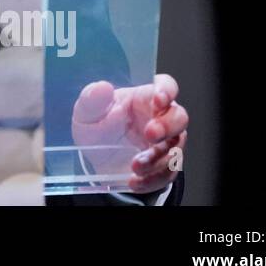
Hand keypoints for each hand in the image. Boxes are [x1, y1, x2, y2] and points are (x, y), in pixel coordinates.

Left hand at [72, 73, 187, 194]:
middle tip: (150, 134)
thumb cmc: (96, 128)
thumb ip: (92, 99)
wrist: (95, 161)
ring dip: (157, 158)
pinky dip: (152, 178)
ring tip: (135, 165)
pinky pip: (167, 173)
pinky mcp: (164, 166)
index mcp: (143, 98)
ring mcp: (165, 143)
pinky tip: (136, 180)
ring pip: (175, 148)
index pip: (165, 85)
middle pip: (179, 117)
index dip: (167, 90)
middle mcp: (159, 118)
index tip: (158, 99)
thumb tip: (102, 87)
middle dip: (168, 126)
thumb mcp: (86, 112)